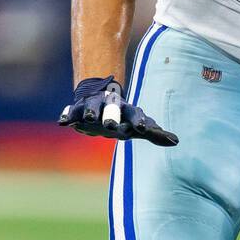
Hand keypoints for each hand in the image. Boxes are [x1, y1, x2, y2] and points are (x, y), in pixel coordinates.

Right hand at [58, 75, 177, 146]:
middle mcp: (110, 106)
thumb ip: (155, 134)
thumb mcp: (138, 125)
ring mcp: (93, 106)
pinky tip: (63, 122)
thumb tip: (177, 142)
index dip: (139, 120)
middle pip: (112, 108)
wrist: (100, 97)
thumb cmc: (123, 117)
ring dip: (90, 112)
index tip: (143, 128)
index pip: (135, 114)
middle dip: (112, 115)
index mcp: (127, 110)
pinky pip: (70, 111)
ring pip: (91, 106)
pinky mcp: (76, 110)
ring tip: (89, 118)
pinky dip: (67, 115)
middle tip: (111, 125)